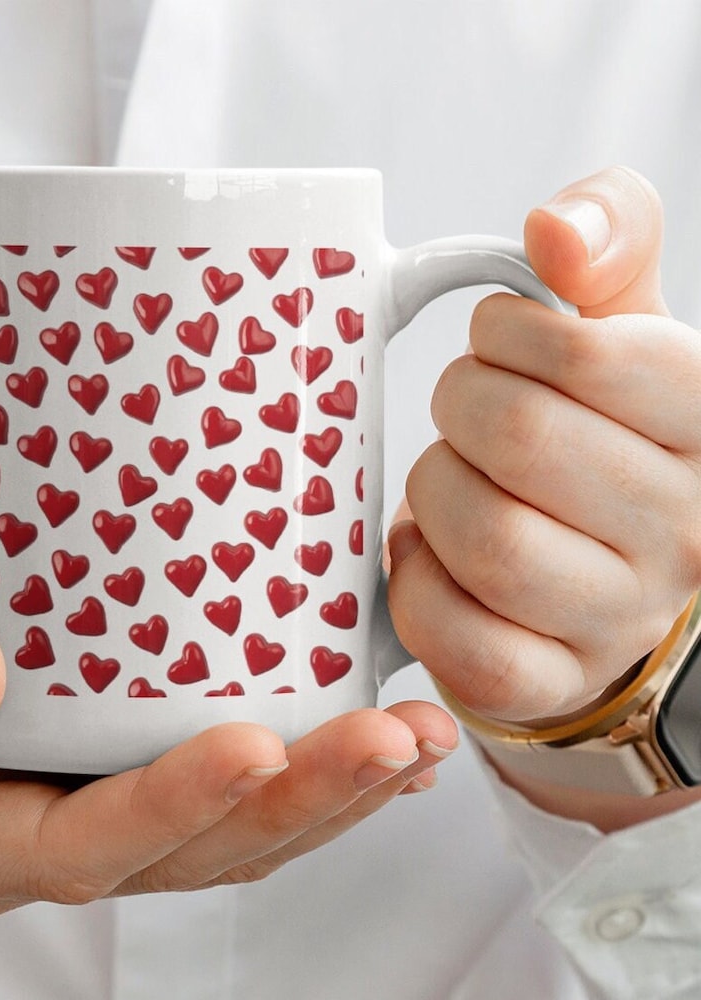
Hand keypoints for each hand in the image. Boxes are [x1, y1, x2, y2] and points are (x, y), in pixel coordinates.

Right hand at [0, 501, 454, 914]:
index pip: (66, 852)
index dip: (166, 812)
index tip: (254, 743)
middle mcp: (16, 837)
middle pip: (174, 856)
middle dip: (291, 806)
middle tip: (391, 738)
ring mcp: (69, 806)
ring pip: (217, 837)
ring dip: (326, 795)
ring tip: (419, 736)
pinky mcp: (106, 761)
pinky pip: (218, 788)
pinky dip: (306, 767)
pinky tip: (382, 737)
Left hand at [389, 166, 700, 723]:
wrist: (596, 578)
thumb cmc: (595, 438)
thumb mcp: (621, 326)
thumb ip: (610, 243)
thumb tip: (553, 228)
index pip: (589, 354)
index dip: (509, 335)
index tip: (500, 344)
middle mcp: (682, 532)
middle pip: (519, 437)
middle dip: (460, 406)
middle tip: (464, 410)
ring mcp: (614, 619)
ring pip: (483, 535)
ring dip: (434, 490)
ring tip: (453, 479)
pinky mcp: (540, 681)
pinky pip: (448, 625)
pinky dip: (415, 577)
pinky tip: (433, 552)